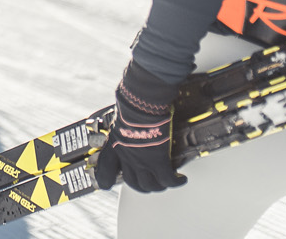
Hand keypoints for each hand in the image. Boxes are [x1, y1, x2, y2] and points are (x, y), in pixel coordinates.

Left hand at [94, 60, 185, 193]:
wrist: (141, 102)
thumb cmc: (133, 100)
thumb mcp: (122, 111)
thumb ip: (124, 113)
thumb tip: (126, 98)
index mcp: (115, 145)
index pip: (104, 169)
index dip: (105, 180)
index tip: (107, 184)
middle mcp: (126, 156)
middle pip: (132, 182)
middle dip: (142, 186)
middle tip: (150, 184)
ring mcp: (141, 161)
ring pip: (150, 186)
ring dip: (159, 186)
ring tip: (166, 181)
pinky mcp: (158, 161)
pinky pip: (168, 179)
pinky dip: (176, 181)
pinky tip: (180, 179)